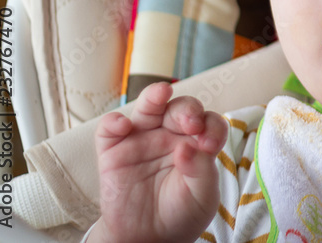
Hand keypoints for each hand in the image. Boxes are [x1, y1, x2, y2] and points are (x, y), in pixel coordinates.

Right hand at [91, 83, 227, 242]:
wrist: (149, 238)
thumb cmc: (181, 212)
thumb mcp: (202, 196)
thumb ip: (201, 171)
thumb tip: (188, 147)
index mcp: (197, 142)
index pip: (210, 122)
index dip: (212, 127)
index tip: (210, 144)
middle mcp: (171, 134)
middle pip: (181, 108)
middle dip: (188, 110)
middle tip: (192, 125)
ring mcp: (142, 139)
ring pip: (148, 107)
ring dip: (154, 96)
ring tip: (161, 93)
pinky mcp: (114, 151)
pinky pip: (109, 129)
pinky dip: (113, 122)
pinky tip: (123, 125)